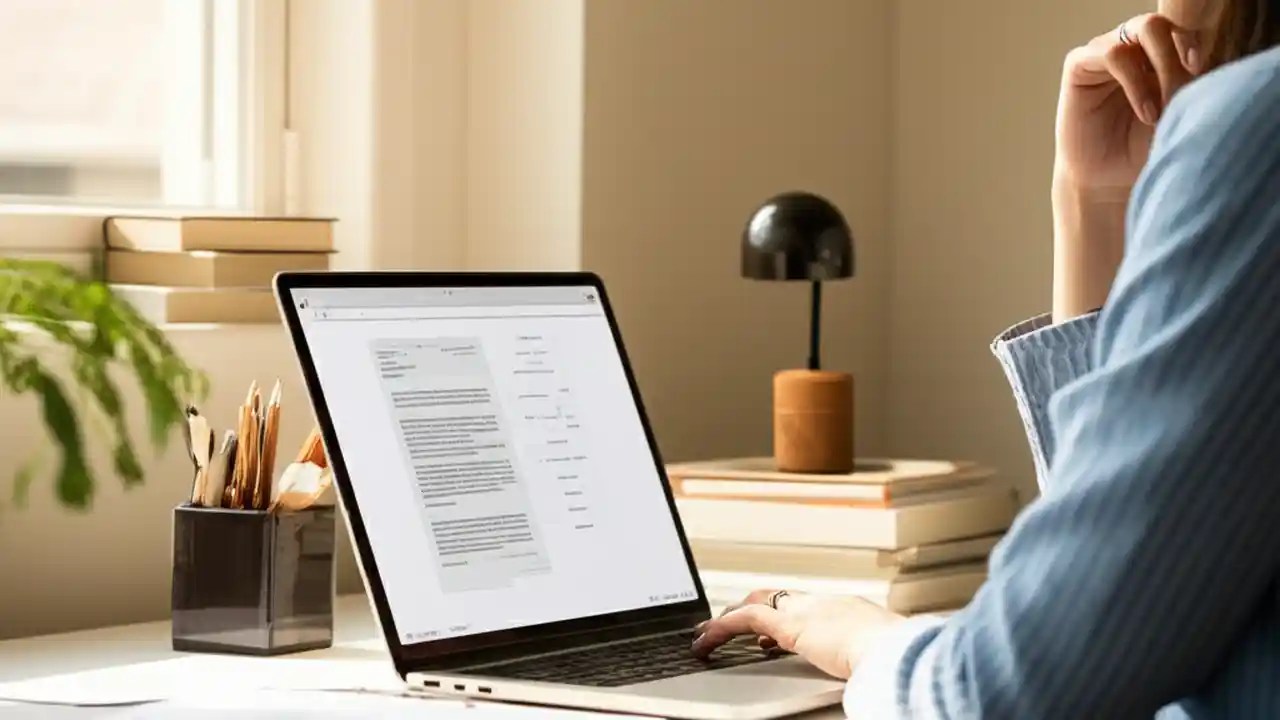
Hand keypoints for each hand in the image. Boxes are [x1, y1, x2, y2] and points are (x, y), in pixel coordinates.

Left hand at [691, 590, 902, 679]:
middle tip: (730, 622)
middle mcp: (822, 604)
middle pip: (776, 598)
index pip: (805, 606)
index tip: (770, 633)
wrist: (897, 651)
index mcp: (847, 610)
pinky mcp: (790, 627)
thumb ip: (867, 660)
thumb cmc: (897, 658)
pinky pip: (745, 621)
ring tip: (708, 634)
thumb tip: (870, 673)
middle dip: (750, 607)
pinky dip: (721, 629)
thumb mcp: (880, 657)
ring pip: (755, 604)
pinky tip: (706, 640)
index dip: (783, 614)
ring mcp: (806, 612)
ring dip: (729, 619)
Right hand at [1055, 13, 1197, 196]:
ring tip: (1161, 110)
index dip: (1192, 40)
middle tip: (1183, 91)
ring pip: (1142, 29)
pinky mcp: (1079, 66)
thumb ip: (1192, 84)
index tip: (1200, 68)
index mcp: (1157, 54)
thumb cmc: (1145, 149)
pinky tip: (1146, 111)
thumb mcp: (1179, 114)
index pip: (1179, 27)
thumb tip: (1208, 64)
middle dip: (1178, 51)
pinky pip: (1113, 53)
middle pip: (1161, 22)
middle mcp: (1132, 48)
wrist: (1109, 181)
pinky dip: (1135, 80)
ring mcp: (1105, 54)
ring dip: (1162, 65)